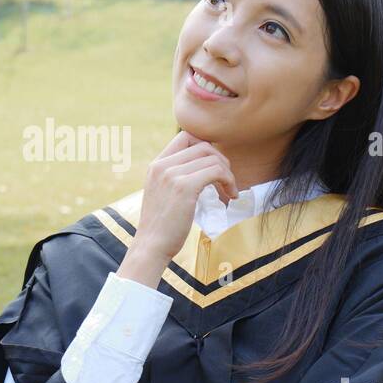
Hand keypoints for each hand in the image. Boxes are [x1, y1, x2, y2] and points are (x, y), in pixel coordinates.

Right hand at [116, 130, 237, 287]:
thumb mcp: (161, 193)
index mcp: (156, 165)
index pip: (185, 137)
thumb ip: (174, 177)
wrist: (151, 246)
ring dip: (228, 173)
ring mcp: (172, 174)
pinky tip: (231, 195)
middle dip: (220, 159)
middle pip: (202, 145)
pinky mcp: (185, 187)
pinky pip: (216, 171)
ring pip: (212, 158)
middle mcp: (162, 165)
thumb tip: (199, 169)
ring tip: (230, 190)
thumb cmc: (160, 226)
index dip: (205, 147)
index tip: (214, 166)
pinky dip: (229, 181)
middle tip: (226, 179)